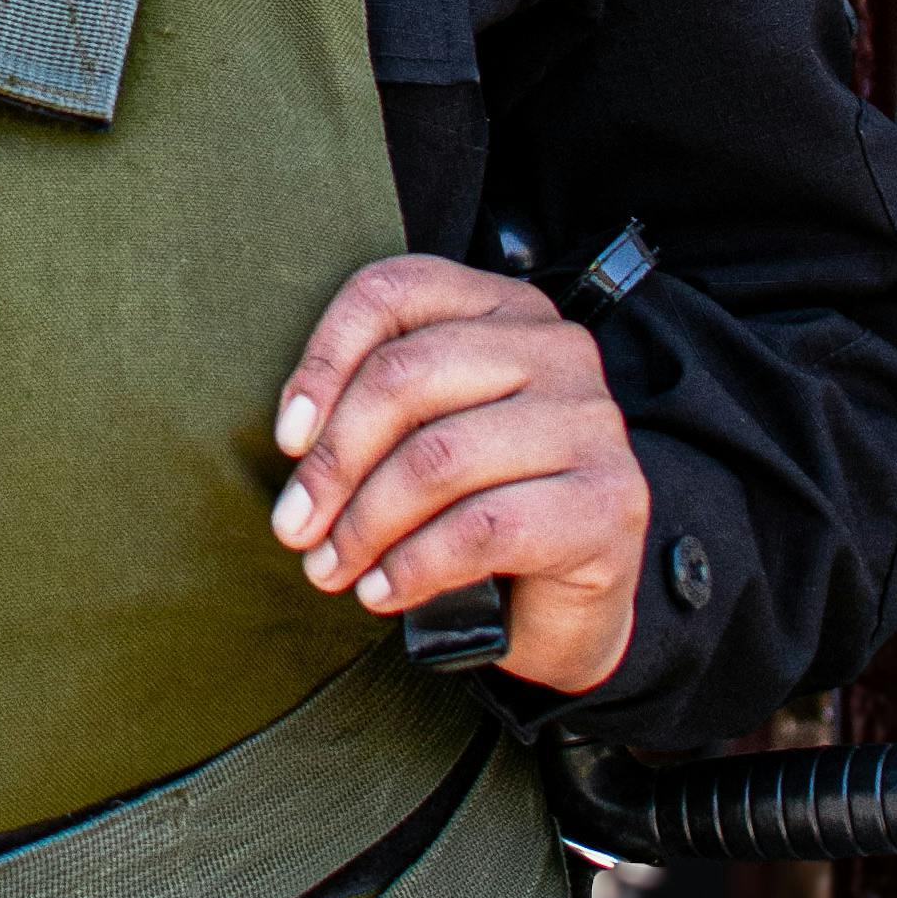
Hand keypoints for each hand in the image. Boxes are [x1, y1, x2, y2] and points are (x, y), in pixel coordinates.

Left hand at [267, 256, 648, 695]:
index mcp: (504, 306)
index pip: (393, 293)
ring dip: (365, 524)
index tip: (286, 438)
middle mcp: (557, 347)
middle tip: (295, 527)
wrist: (569, 604)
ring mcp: (592, 421)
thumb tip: (295, 440)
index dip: (323, 361)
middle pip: (406, 375)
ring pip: (439, 457)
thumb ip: (372, 407)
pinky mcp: (609, 501)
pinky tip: (382, 591)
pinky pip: (483, 530)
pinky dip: (414, 566)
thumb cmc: (480, 503)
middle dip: (333, 462)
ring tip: (331, 567)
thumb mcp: (421, 435)